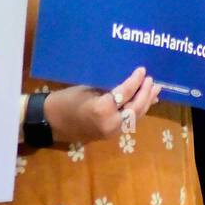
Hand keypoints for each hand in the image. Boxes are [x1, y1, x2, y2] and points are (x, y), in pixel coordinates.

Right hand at [43, 68, 158, 143]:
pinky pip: (129, 122)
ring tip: (155, 90)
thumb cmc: (64, 101)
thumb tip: (128, 81)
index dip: (135, 81)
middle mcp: (110, 123)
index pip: (125, 93)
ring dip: (146, 103)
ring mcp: (111, 132)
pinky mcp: (110, 135)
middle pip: (135, 108)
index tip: (142, 70)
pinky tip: (145, 102)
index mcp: (102, 110)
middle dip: (145, 94)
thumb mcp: (87, 88)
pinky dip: (138, 111)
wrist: (49, 122)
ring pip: (135, 117)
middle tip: (152, 80)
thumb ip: (108, 87)